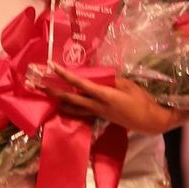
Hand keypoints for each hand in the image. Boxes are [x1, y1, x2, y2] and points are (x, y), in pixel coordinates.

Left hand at [49, 65, 188, 134]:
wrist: (150, 121)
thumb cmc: (142, 101)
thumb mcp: (128, 85)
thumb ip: (111, 80)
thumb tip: (98, 78)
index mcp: (104, 96)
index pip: (79, 84)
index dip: (65, 75)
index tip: (52, 66)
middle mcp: (97, 106)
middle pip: (70, 99)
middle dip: (53, 92)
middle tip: (38, 84)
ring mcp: (98, 113)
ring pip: (74, 108)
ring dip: (60, 101)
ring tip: (47, 95)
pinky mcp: (101, 117)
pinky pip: (82, 112)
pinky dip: (71, 108)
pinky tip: (65, 105)